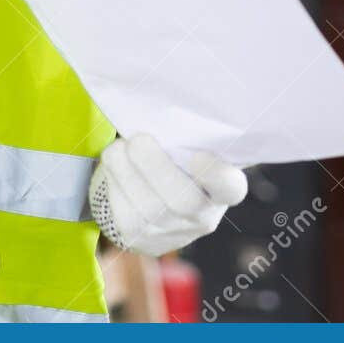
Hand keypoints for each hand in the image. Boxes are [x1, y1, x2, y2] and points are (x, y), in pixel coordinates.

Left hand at [88, 134, 246, 256]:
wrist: (154, 202)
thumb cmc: (175, 162)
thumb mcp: (190, 149)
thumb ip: (186, 136)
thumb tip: (163, 105)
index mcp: (223, 190)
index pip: (230, 188)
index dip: (216, 176)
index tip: (199, 155)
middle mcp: (202, 217)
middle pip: (182, 201)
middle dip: (155, 166)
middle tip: (139, 139)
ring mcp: (170, 232)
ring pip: (147, 207)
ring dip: (126, 169)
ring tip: (121, 147)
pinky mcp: (139, 237)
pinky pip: (122, 210)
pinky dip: (114, 180)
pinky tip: (116, 163)